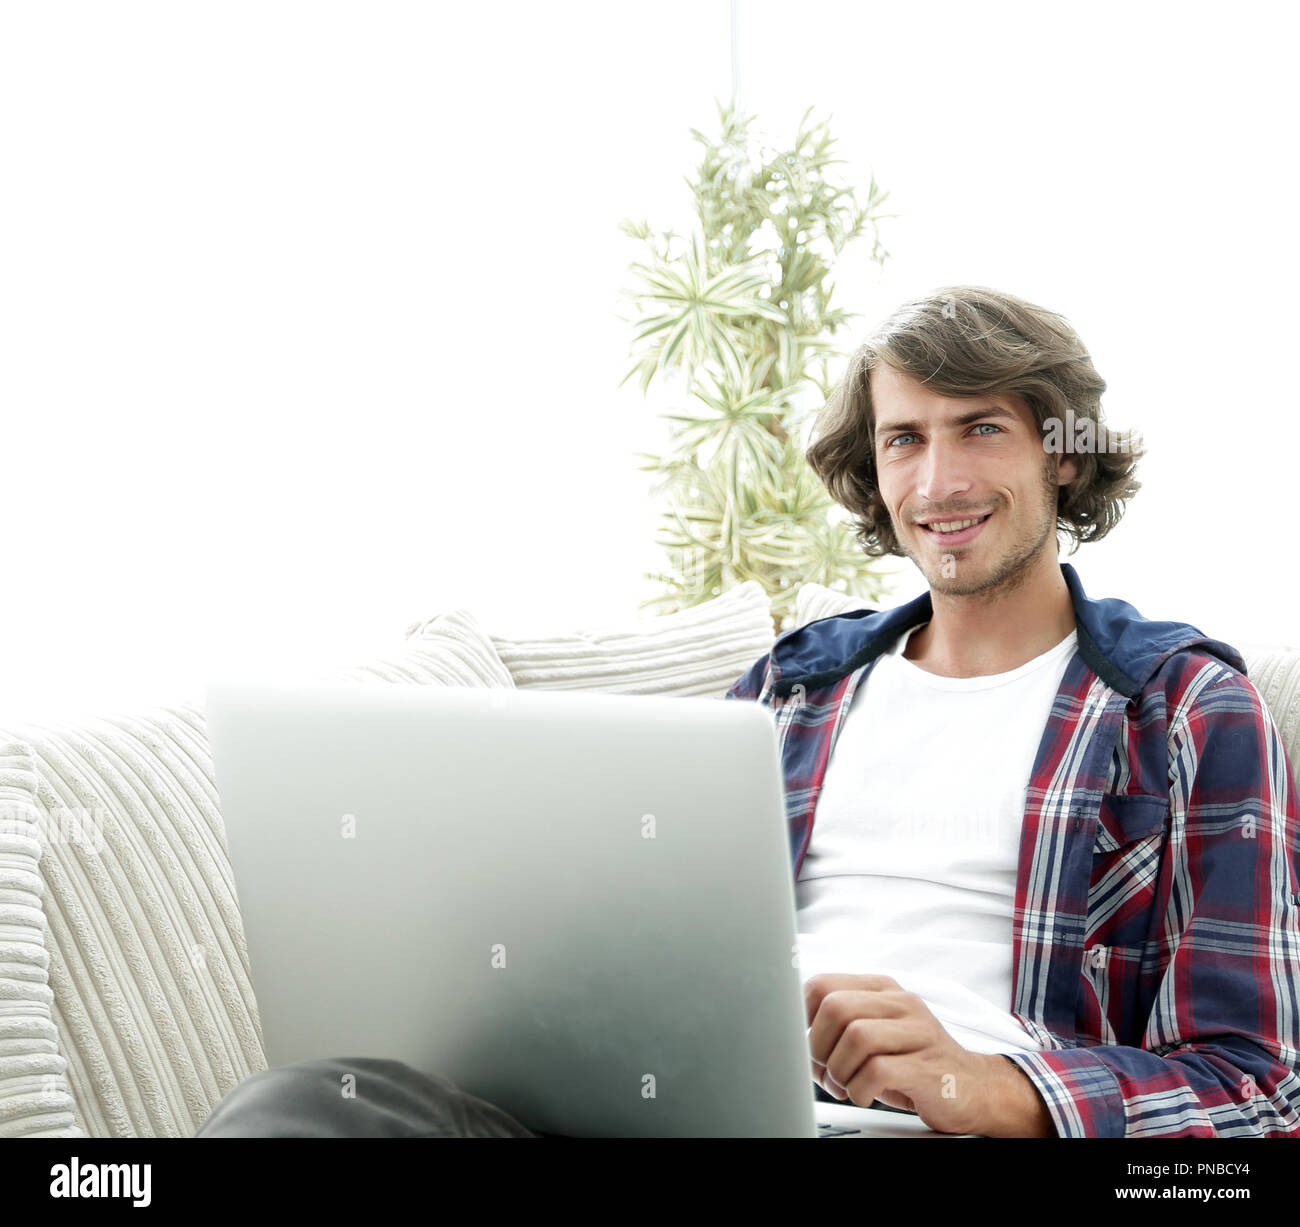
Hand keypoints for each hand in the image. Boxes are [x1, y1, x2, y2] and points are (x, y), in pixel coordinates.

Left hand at [804, 973, 1054, 1136]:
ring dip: (839, 1071)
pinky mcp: (927, 1065)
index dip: (802, 1017)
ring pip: (856, 1036)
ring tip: (846, 1085)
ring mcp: (918, 1032)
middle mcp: (901, 1003)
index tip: (807, 1044)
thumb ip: (840, 1027)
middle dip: (819, 1047)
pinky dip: (859, 1089)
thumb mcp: (877, 1034)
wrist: (973, 1088)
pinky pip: (877, 1071)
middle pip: (836, 1008)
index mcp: (882, 989)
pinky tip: (864, 1095)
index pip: (822, 984)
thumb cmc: (913, 1062)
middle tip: (826, 1071)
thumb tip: (794, 1040)